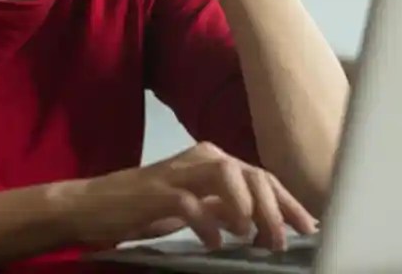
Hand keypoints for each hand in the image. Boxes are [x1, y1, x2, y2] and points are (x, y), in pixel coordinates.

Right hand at [55, 142, 317, 251]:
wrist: (94, 205)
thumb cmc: (147, 208)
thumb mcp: (196, 207)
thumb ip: (227, 210)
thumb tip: (267, 226)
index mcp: (215, 159)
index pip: (262, 177)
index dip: (288, 202)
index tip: (308, 227)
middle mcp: (202, 158)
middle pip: (252, 174)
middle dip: (275, 208)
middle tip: (284, 241)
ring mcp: (180, 171)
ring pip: (228, 176)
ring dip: (246, 207)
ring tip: (253, 236)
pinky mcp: (157, 190)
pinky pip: (190, 202)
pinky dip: (207, 222)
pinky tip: (216, 242)